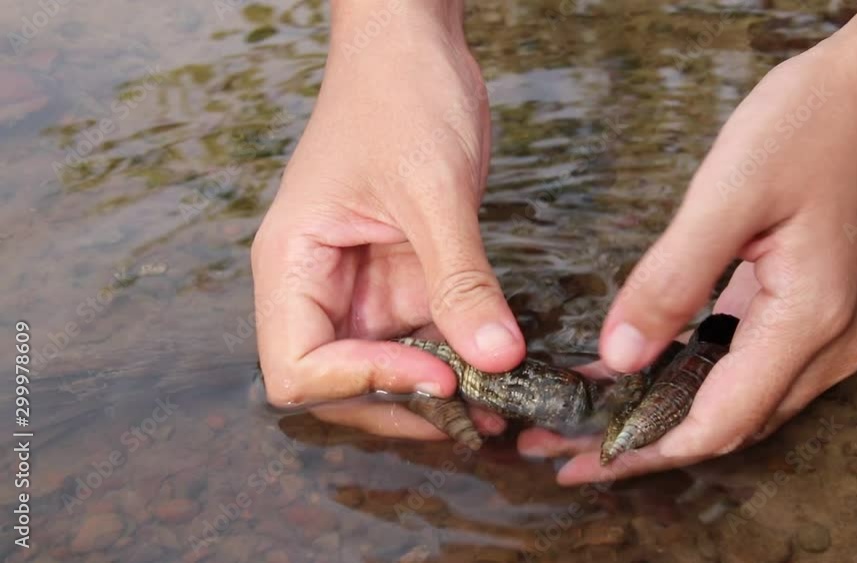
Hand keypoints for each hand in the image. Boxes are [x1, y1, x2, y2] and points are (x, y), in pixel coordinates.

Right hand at [250, 1, 522, 438]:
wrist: (413, 45)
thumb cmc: (399, 94)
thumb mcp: (433, 190)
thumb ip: (459, 278)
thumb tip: (496, 360)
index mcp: (294, 263)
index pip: (299, 368)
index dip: (363, 386)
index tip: (439, 377)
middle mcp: (319, 286)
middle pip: (340, 386)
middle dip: (403, 407)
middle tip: (478, 418)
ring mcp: (361, 285)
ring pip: (385, 370)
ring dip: (436, 396)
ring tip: (499, 409)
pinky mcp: (402, 278)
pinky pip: (423, 338)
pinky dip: (458, 361)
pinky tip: (501, 371)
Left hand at [518, 0, 856, 484]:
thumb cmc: (815, 125)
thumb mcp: (729, 194)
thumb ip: (671, 280)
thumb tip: (620, 356)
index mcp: (809, 322)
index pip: (718, 421)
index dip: (645, 449)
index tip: (579, 461)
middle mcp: (828, 344)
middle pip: (723, 423)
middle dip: (641, 440)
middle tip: (561, 445)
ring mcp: (827, 331)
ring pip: (733, 398)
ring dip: (661, 412)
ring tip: (585, 415)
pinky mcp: (813, 309)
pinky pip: (745, 363)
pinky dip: (689, 375)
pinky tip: (639, 368)